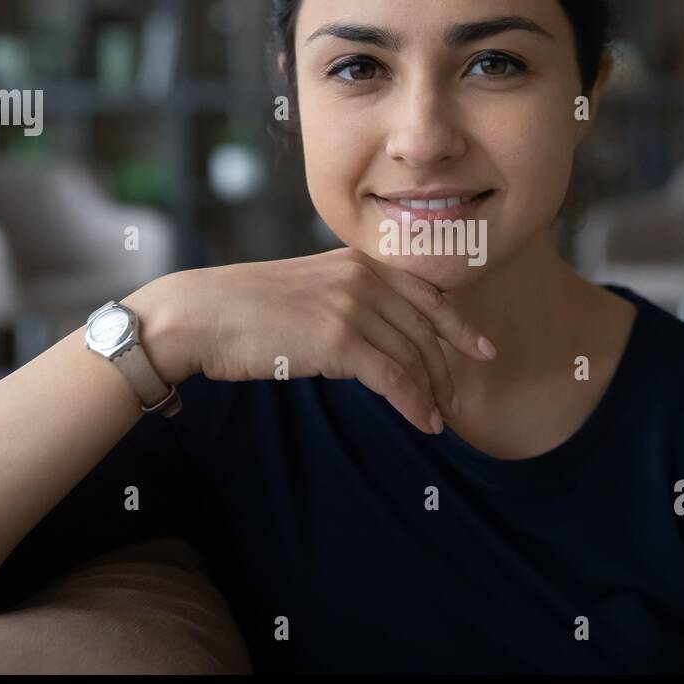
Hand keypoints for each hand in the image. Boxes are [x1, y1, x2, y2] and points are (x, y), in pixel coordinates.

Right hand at [157, 249, 494, 433]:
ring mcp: (352, 306)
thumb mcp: (308, 291)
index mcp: (357, 262)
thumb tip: (377, 339)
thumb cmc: (244, 309)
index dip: (459, 325)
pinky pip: (394, 377)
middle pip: (425, 329)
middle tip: (456, 401)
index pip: (426, 293)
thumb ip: (348, 302)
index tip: (483, 349)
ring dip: (433, 393)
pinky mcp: (339, 339)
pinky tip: (423, 421)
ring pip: (413, 356)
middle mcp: (362, 277)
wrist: (200, 314)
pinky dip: (414, 403)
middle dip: (446, 368)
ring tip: (441, 420)